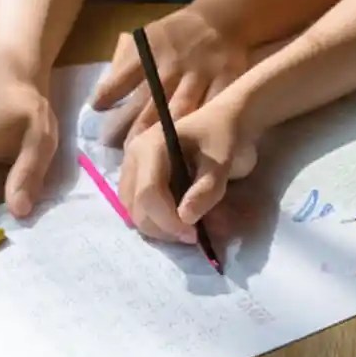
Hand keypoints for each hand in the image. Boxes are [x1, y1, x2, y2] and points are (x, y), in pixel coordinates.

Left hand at [91, 6, 249, 149]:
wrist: (222, 19)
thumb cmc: (178, 35)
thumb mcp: (148, 38)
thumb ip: (129, 66)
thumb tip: (101, 102)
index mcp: (150, 51)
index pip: (123, 77)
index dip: (108, 95)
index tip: (98, 114)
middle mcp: (173, 65)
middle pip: (149, 102)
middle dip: (132, 128)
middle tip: (118, 151)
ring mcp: (199, 76)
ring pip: (178, 111)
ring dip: (162, 136)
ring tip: (147, 157)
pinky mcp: (224, 84)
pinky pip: (211, 109)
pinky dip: (200, 128)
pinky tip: (189, 147)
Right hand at [118, 98, 257, 242]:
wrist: (224, 122)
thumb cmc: (224, 138)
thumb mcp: (222, 163)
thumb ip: (206, 189)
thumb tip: (185, 218)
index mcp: (151, 147)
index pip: (149, 194)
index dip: (168, 221)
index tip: (194, 235)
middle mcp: (133, 157)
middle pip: (136, 207)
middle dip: (163, 229)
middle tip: (193, 234)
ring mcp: (131, 167)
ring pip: (132, 211)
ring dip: (157, 228)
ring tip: (185, 228)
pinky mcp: (135, 177)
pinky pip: (135, 207)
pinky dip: (153, 220)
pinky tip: (175, 218)